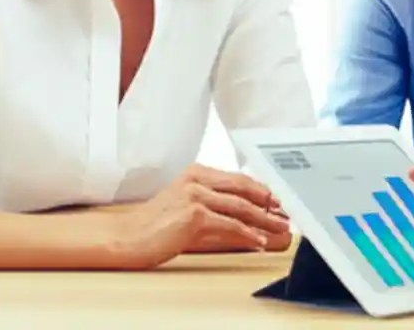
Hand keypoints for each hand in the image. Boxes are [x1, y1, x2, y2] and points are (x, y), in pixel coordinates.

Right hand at [110, 164, 291, 267]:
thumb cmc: (156, 224)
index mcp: (196, 172)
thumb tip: (244, 212)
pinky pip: (230, 225)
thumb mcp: (184, 203)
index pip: (237, 178)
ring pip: (241, 207)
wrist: (128, 237)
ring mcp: (195, 196)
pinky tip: (258, 242)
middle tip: (285, 212)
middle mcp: (197, 180)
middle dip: (268, 201)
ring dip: (264, 220)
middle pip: (244, 188)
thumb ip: (211, 201)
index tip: (277, 200)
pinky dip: (248, 234)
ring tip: (279, 228)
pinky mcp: (194, 216)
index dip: (261, 189)